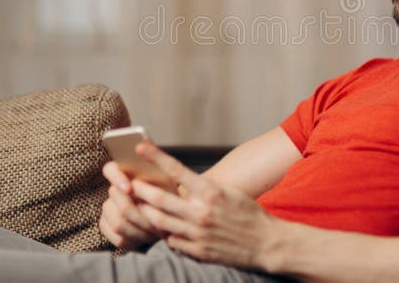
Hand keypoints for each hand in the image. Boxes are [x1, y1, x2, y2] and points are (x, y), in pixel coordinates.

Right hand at [98, 160, 165, 249]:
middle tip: (156, 217)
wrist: (172, 214)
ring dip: (139, 226)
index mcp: (123, 172)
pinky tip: (149, 237)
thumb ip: (158, 164)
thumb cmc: (170, 191)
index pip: (110, 169)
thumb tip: (148, 146)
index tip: (130, 188)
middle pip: (115, 201)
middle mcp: (112, 190)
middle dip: (137, 211)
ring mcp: (108, 209)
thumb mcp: (168, 177)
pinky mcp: (108, 227)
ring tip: (158, 229)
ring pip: (117, 221)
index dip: (117, 179)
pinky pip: (116, 237)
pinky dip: (135, 239)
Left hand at [130, 141, 283, 270]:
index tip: (141, 147)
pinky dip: (165, 234)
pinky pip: (171, 241)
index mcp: (211, 192)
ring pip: (159, 222)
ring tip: (140, 207)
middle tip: (132, 185)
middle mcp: (202, 212)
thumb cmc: (248, 214)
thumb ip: (204, 188)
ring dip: (146, 213)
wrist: (266, 243)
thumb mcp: (228, 193)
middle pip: (159, 198)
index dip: (155, 157)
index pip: (176, 170)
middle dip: (141, 190)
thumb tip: (181, 183)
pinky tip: (164, 229)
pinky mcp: (198, 251)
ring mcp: (198, 233)